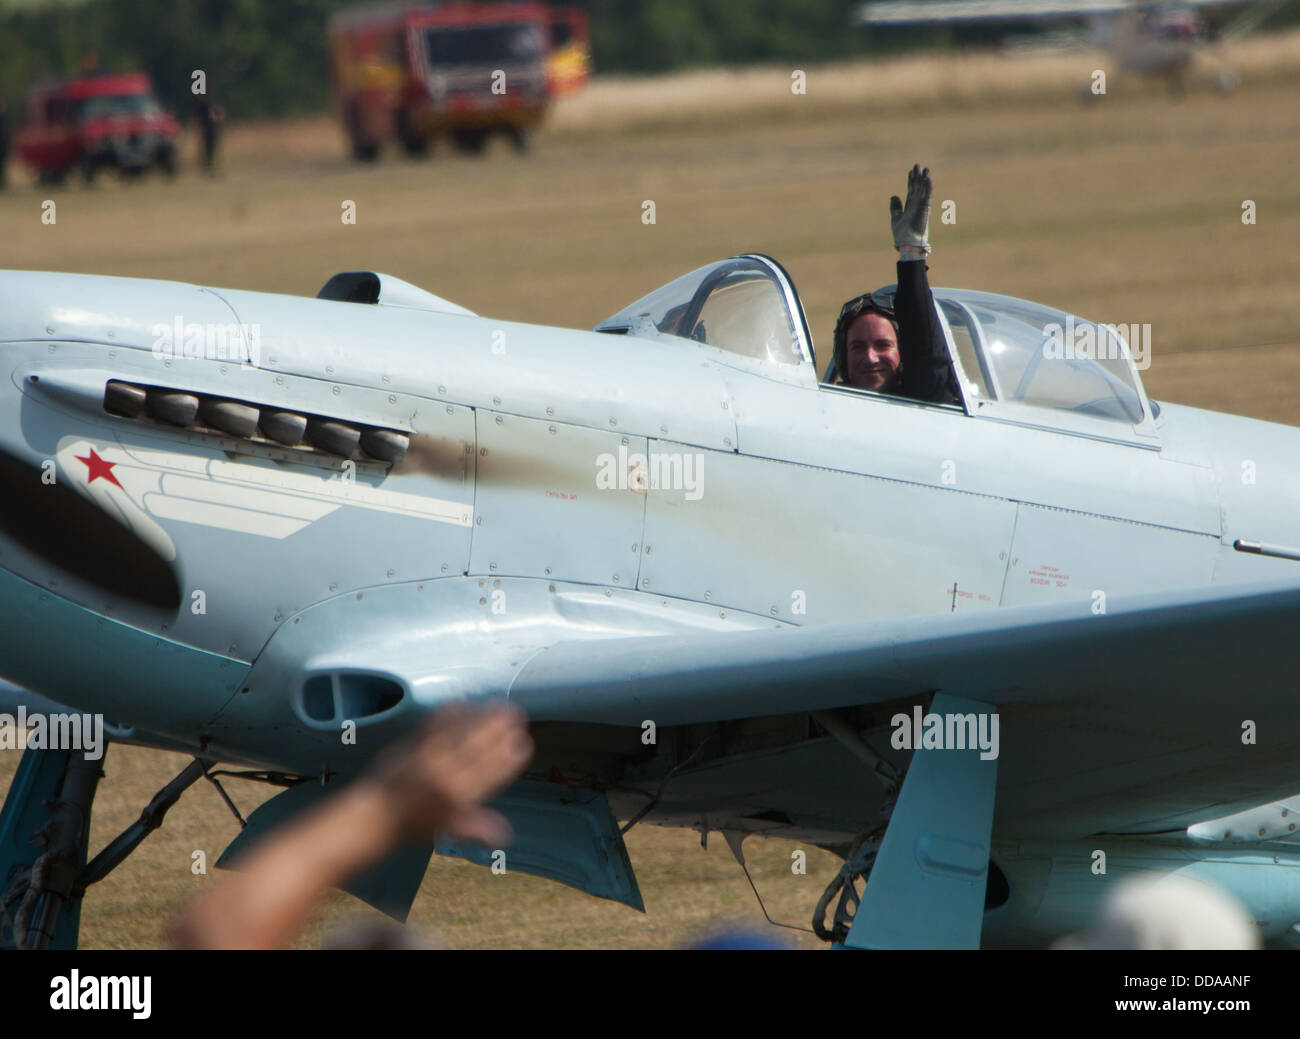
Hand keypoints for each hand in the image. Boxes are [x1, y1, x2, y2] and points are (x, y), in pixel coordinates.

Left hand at [367, 702, 532, 845]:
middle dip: (498, 731)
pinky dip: (447, 714)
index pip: (487, 775)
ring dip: (480, 718)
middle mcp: (442, 776)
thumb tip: (505, 835)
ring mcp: (425, 759)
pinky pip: (432, 727)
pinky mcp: (410, 747)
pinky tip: (462, 703)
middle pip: (475, 750)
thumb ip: (476, 827)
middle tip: (516, 714)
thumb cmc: (413, 825)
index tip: (523, 743)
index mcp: (455, 799)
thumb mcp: (447, 829)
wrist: (373, 817)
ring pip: (458, 735)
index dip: (506, 759)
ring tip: (498, 704)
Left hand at [890, 163, 931, 258]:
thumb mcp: (895, 218)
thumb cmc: (902, 235)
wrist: (907, 244)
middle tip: (917, 165)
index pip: (911, 191)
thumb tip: (893, 195)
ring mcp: (921, 207)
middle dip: (917, 177)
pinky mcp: (925, 209)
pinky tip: (928, 178)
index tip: (911, 171)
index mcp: (910, 207)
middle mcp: (917, 206)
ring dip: (924, 179)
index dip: (911, 181)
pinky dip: (928, 187)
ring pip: (924, 190)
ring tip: (925, 168)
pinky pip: (927, 196)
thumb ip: (895, 207)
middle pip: (917, 188)